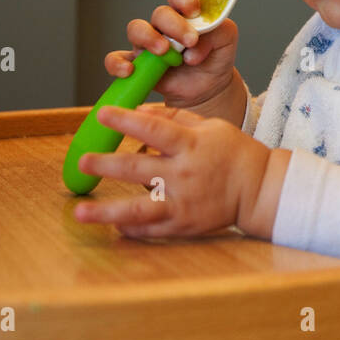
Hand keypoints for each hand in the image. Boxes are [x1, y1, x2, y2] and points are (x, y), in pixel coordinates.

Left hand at [72, 103, 267, 238]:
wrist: (259, 189)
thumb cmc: (234, 153)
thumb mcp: (210, 126)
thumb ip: (174, 117)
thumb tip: (138, 111)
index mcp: (191, 145)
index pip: (153, 129)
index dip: (126, 121)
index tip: (101, 114)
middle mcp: (184, 174)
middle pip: (137, 168)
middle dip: (106, 164)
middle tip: (83, 161)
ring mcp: (182, 203)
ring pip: (138, 209)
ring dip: (106, 211)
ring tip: (80, 212)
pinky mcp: (183, 225)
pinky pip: (150, 229)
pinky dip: (129, 227)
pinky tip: (112, 224)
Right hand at [104, 0, 239, 109]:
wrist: (207, 87)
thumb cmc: (215, 58)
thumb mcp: (226, 42)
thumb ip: (218, 33)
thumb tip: (194, 48)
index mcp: (186, 13)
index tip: (194, 11)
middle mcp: (164, 25)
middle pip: (160, 13)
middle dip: (175, 25)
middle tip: (189, 41)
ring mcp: (148, 44)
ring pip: (136, 28)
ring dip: (149, 38)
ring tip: (164, 52)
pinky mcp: (137, 65)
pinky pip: (116, 59)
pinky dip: (118, 64)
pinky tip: (130, 71)